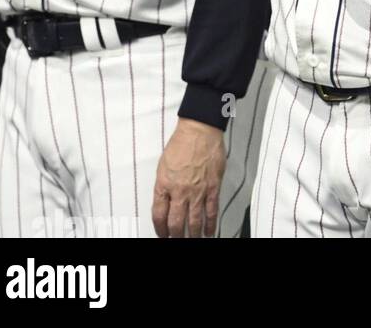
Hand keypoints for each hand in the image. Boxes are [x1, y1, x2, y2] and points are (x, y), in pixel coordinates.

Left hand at [152, 118, 226, 237]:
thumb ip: (165, 185)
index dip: (160, 229)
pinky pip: (211, 211)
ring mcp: (197, 191)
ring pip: (194, 221)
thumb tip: (167, 201)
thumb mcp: (163, 166)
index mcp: (164, 185)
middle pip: (176, 223)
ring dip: (193, 234)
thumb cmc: (181, 143)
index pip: (158, 216)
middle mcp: (180, 191)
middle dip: (176, 236)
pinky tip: (210, 231)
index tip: (162, 234)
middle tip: (177, 240)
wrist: (200, 131)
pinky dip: (211, 224)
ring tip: (193, 239)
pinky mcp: (212, 187)